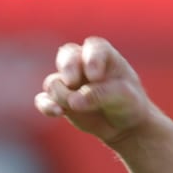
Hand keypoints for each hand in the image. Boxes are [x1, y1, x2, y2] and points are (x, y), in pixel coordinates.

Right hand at [34, 36, 151, 143]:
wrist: (125, 125)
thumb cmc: (129, 103)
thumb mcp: (124, 97)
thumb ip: (101, 94)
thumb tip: (72, 101)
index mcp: (104, 56)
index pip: (94, 48)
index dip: (92, 58)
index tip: (95, 76)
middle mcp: (83, 64)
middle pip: (68, 55)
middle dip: (68, 67)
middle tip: (72, 81)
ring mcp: (69, 82)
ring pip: (54, 81)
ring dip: (61, 94)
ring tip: (75, 106)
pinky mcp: (60, 101)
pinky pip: (44, 100)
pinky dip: (46, 105)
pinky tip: (56, 111)